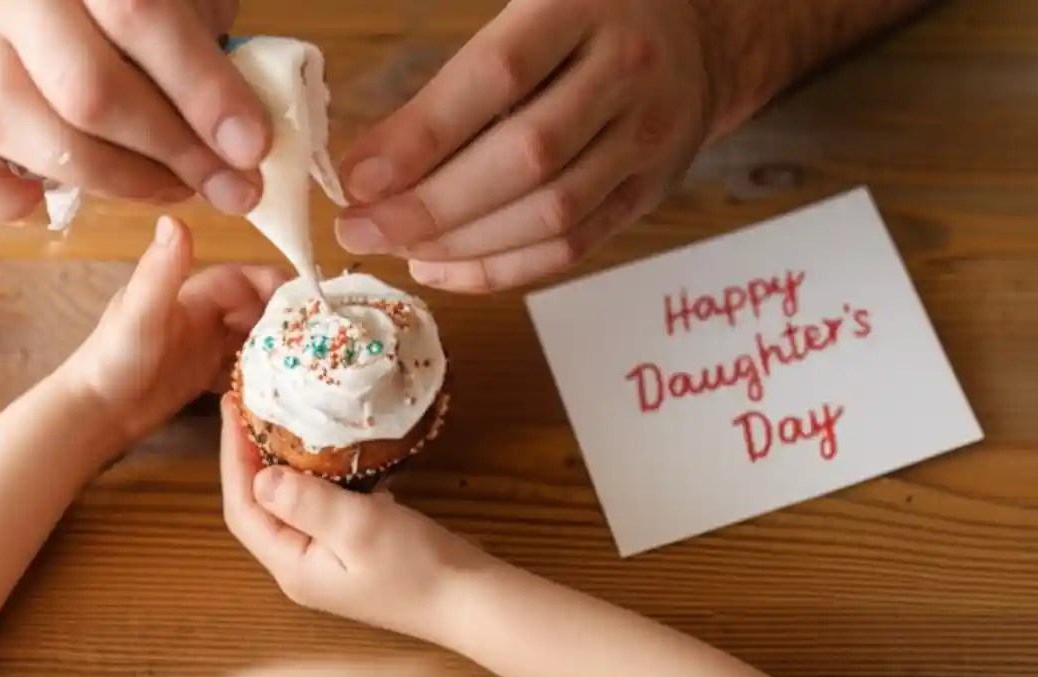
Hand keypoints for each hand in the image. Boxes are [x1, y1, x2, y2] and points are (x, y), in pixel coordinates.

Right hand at [0, 0, 269, 222]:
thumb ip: (215, 57)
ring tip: (172, 188)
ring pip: (11, 123)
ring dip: (107, 180)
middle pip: (83, 88)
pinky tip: (33, 205)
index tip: (251, 147)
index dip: (202, 92)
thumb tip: (241, 147)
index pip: (139, 15)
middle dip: (171, 152)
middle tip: (230, 184)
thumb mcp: (198, 1)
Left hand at [56, 217, 285, 447]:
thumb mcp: (141, 313)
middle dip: (280, 319)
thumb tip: (176, 217)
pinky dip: (257, 374)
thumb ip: (162, 271)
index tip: (305, 301)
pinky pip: (238, 368)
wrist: (91, 413)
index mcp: (187, 294)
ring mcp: (198, 347)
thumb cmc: (115, 360)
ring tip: (302, 366)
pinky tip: (276, 389)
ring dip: (272, 348)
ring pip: (248, 338)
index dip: (272, 285)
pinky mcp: (198, 376)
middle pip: (251, 308)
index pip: (240, 280)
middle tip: (314, 341)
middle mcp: (197, 315)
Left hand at [218, 395, 497, 639]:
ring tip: (281, 418)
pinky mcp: (353, 549)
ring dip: (282, 462)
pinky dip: (317, 474)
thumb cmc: (416, 567)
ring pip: (291, 503)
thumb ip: (307, 502)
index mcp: (292, 564)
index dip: (233, 456)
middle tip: (252, 404)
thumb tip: (261, 476)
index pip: (243, 507)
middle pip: (260, 505)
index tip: (234, 407)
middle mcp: (301, 565)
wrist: (469, 601)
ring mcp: (327, 559)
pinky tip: (328, 449)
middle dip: (250, 455)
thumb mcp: (359, 527)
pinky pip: (321, 505)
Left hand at [335, 0, 710, 292]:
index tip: (358, 178)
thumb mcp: (528, 10)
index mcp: (581, 7)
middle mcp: (625, 72)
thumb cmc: (586, 19)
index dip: (421, 136)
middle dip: (429, 207)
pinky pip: (572, 247)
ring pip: (550, 214)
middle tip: (359, 229)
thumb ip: (455, 78)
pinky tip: (443, 268)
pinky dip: (501, 269)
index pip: (496, 79)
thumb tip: (373, 163)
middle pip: (525, 159)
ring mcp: (647, 138)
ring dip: (460, 245)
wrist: (699, 37)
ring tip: (395, 249)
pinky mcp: (648, 192)